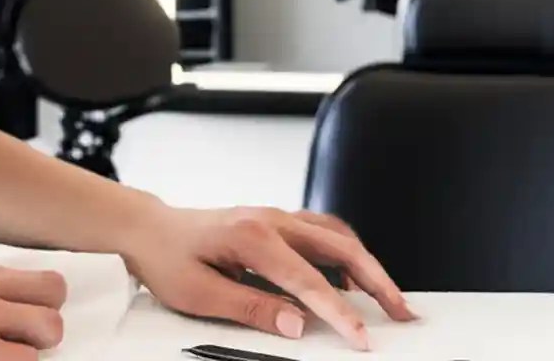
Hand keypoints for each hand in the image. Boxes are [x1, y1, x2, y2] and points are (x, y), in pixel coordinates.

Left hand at [120, 204, 415, 349]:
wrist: (151, 229)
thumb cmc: (168, 259)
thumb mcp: (199, 294)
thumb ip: (250, 308)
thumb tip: (296, 324)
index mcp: (254, 237)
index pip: (310, 281)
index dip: (339, 313)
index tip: (360, 337)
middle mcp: (273, 220)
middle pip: (341, 249)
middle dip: (377, 283)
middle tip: (402, 312)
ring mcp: (278, 217)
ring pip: (339, 237)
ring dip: (369, 266)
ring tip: (389, 298)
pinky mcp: (278, 221)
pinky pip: (325, 232)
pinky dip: (348, 253)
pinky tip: (355, 276)